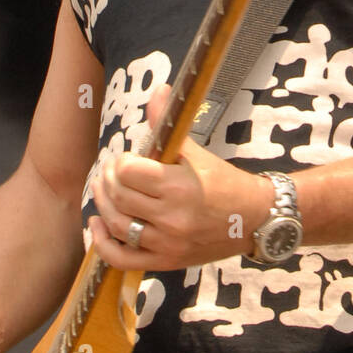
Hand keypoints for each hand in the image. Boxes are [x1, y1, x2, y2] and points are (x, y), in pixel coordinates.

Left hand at [88, 84, 271, 270]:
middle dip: (108, 180)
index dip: (120, 162)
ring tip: (103, 190)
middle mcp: (172, 218)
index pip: (129, 172)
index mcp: (179, 187)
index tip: (125, 158)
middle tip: (110, 171)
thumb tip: (159, 91)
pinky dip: (103, 244)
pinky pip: (123, 259)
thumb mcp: (198, 152)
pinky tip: (98, 225)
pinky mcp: (166, 261)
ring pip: (117, 225)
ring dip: (103, 205)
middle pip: (119, 197)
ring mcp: (167, 244)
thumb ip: (169, 124)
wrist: (255, 219)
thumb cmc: (226, 182)